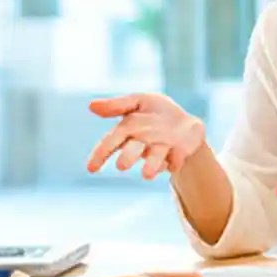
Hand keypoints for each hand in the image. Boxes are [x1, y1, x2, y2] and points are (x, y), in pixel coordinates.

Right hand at [87, 93, 205, 179]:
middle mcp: (142, 143)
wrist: (186, 125)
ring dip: (151, 165)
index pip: (110, 142)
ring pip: (154, 158)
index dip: (100, 154)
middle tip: (121, 166)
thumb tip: (90, 105)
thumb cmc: (157, 113)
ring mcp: (160, 150)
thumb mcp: (139, 101)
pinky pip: (175, 159)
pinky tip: (176, 158)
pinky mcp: (177, 155)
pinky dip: (175, 159)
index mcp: (128, 130)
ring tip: (146, 175)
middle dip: (128, 156)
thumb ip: (117, 105)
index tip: (90, 169)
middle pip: (132, 151)